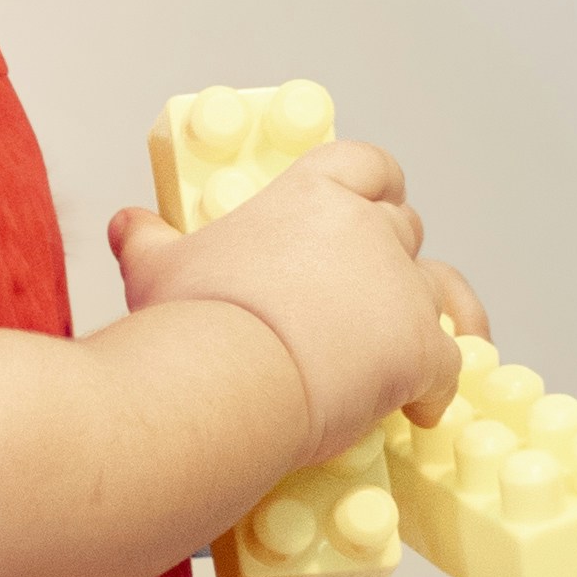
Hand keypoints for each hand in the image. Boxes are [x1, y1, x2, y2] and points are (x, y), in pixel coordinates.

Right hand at [108, 138, 482, 461]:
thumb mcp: (158, 269)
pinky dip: (438, 388)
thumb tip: (127, 224)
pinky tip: (420, 411)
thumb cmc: (193, 320)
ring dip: (437, 315)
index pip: (367, 164)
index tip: (374, 201)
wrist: (226, 379)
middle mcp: (366, 229)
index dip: (375, 184)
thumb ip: (149, 241)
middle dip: (392, 257)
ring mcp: (400, 289)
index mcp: (312, 195)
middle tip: (372, 294)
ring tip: (437, 341)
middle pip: (404, 227)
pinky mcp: (420, 351)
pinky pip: (450, 364)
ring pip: (441, 292)